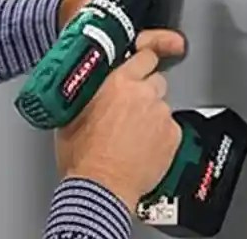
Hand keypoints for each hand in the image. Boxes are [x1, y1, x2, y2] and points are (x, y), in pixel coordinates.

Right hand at [55, 29, 186, 210]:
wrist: (101, 190)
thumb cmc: (83, 158)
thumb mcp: (72, 114)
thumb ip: (88, 92)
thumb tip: (88, 86)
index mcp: (118, 83)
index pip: (144, 56)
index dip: (143, 62)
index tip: (142, 67)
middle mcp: (143, 94)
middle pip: (156, 80)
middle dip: (146, 92)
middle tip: (131, 111)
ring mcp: (161, 115)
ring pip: (162, 106)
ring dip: (152, 116)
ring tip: (134, 136)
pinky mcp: (173, 136)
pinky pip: (171, 128)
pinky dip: (161, 136)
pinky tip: (144, 148)